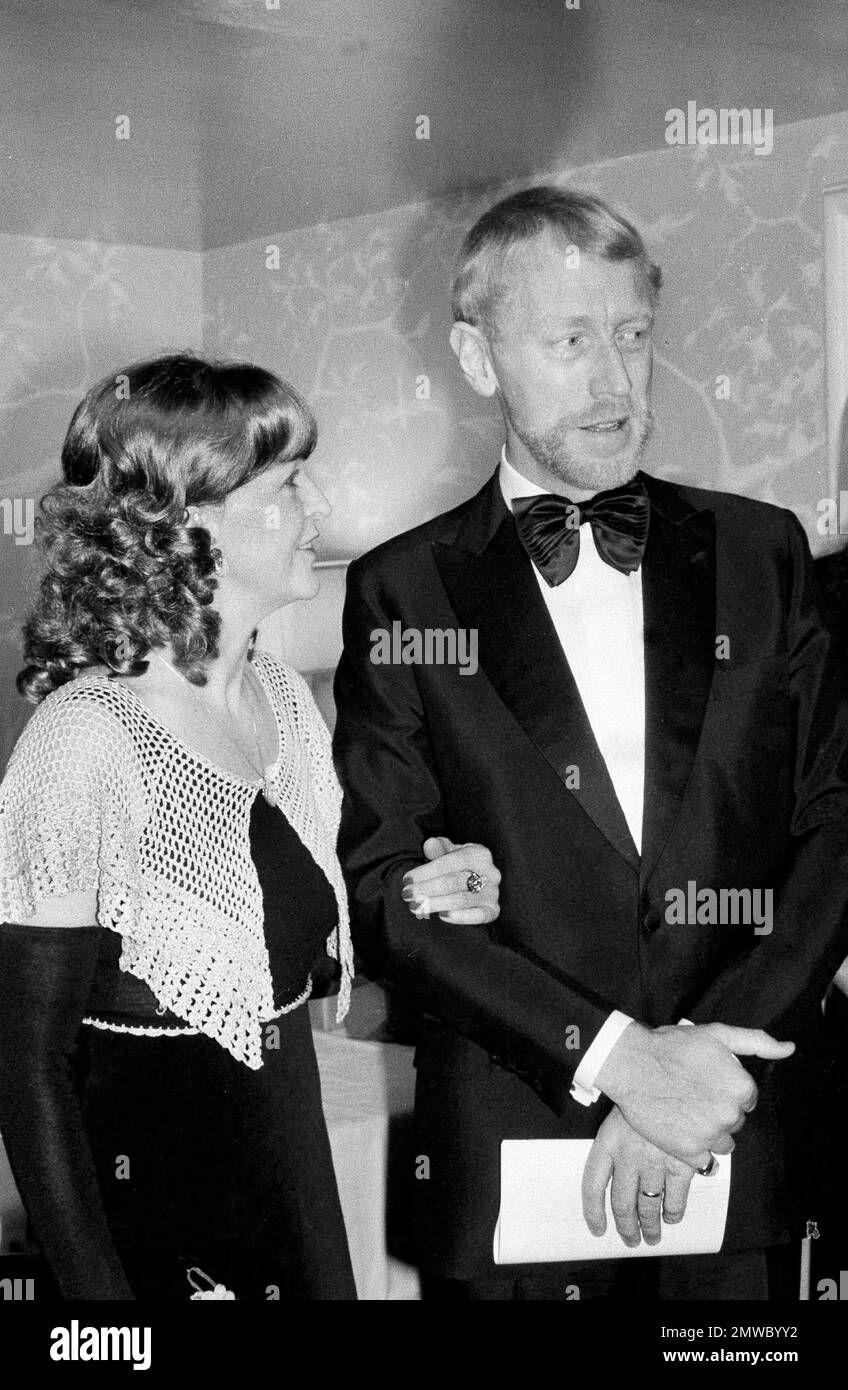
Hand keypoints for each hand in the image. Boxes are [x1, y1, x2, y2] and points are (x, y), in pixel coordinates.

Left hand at [402, 837, 500, 923]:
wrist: (476, 881)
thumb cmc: (457, 865)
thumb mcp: (449, 852)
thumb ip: (439, 848)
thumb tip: (429, 844)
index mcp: (480, 854)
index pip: (451, 862)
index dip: (427, 871)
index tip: (407, 880)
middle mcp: (490, 873)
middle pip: (454, 882)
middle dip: (427, 889)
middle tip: (407, 895)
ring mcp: (493, 893)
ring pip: (462, 900)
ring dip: (436, 904)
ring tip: (416, 907)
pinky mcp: (493, 910)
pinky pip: (479, 916)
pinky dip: (461, 917)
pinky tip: (442, 916)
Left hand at [582, 1105, 696, 1247]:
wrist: (674, 1077)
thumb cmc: (647, 1094)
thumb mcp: (622, 1109)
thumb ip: (616, 1141)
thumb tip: (612, 1172)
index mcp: (608, 1141)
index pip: (593, 1186)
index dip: (593, 1212)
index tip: (597, 1229)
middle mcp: (628, 1156)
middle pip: (622, 1203)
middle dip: (626, 1227)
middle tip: (630, 1239)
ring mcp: (655, 1162)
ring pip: (648, 1207)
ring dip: (650, 1227)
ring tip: (651, 1236)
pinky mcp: (681, 1165)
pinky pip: (675, 1200)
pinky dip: (674, 1213)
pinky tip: (672, 1217)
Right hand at [595, 1020, 794, 1168]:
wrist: (632, 1063)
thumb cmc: (672, 1046)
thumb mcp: (717, 1034)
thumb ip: (757, 1041)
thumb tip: (788, 1048)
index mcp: (741, 1086)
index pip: (747, 1100)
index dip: (726, 1090)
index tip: (706, 1083)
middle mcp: (730, 1113)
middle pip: (734, 1121)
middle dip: (718, 1110)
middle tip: (692, 1094)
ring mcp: (709, 1134)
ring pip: (723, 1143)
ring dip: (708, 1132)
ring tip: (685, 1112)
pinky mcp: (689, 1150)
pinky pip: (705, 1161)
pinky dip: (695, 1149)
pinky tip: (680, 1130)